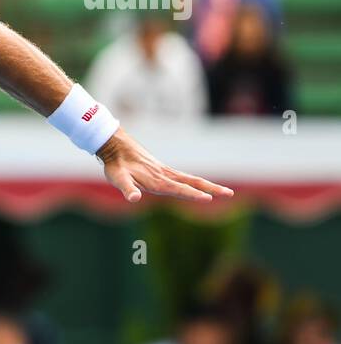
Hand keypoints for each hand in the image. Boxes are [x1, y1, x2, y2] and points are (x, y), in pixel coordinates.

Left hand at [97, 128, 234, 203]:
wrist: (114, 144)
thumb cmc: (115, 164)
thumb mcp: (117, 178)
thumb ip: (126, 189)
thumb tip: (134, 198)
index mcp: (156, 179)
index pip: (178, 188)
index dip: (191, 194)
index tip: (208, 199)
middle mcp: (164, 174)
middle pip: (191, 182)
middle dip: (210, 189)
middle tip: (229, 194)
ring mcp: (164, 171)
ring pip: (190, 179)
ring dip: (207, 185)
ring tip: (224, 192)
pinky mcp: (161, 169)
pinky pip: (182, 177)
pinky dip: (195, 182)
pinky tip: (199, 186)